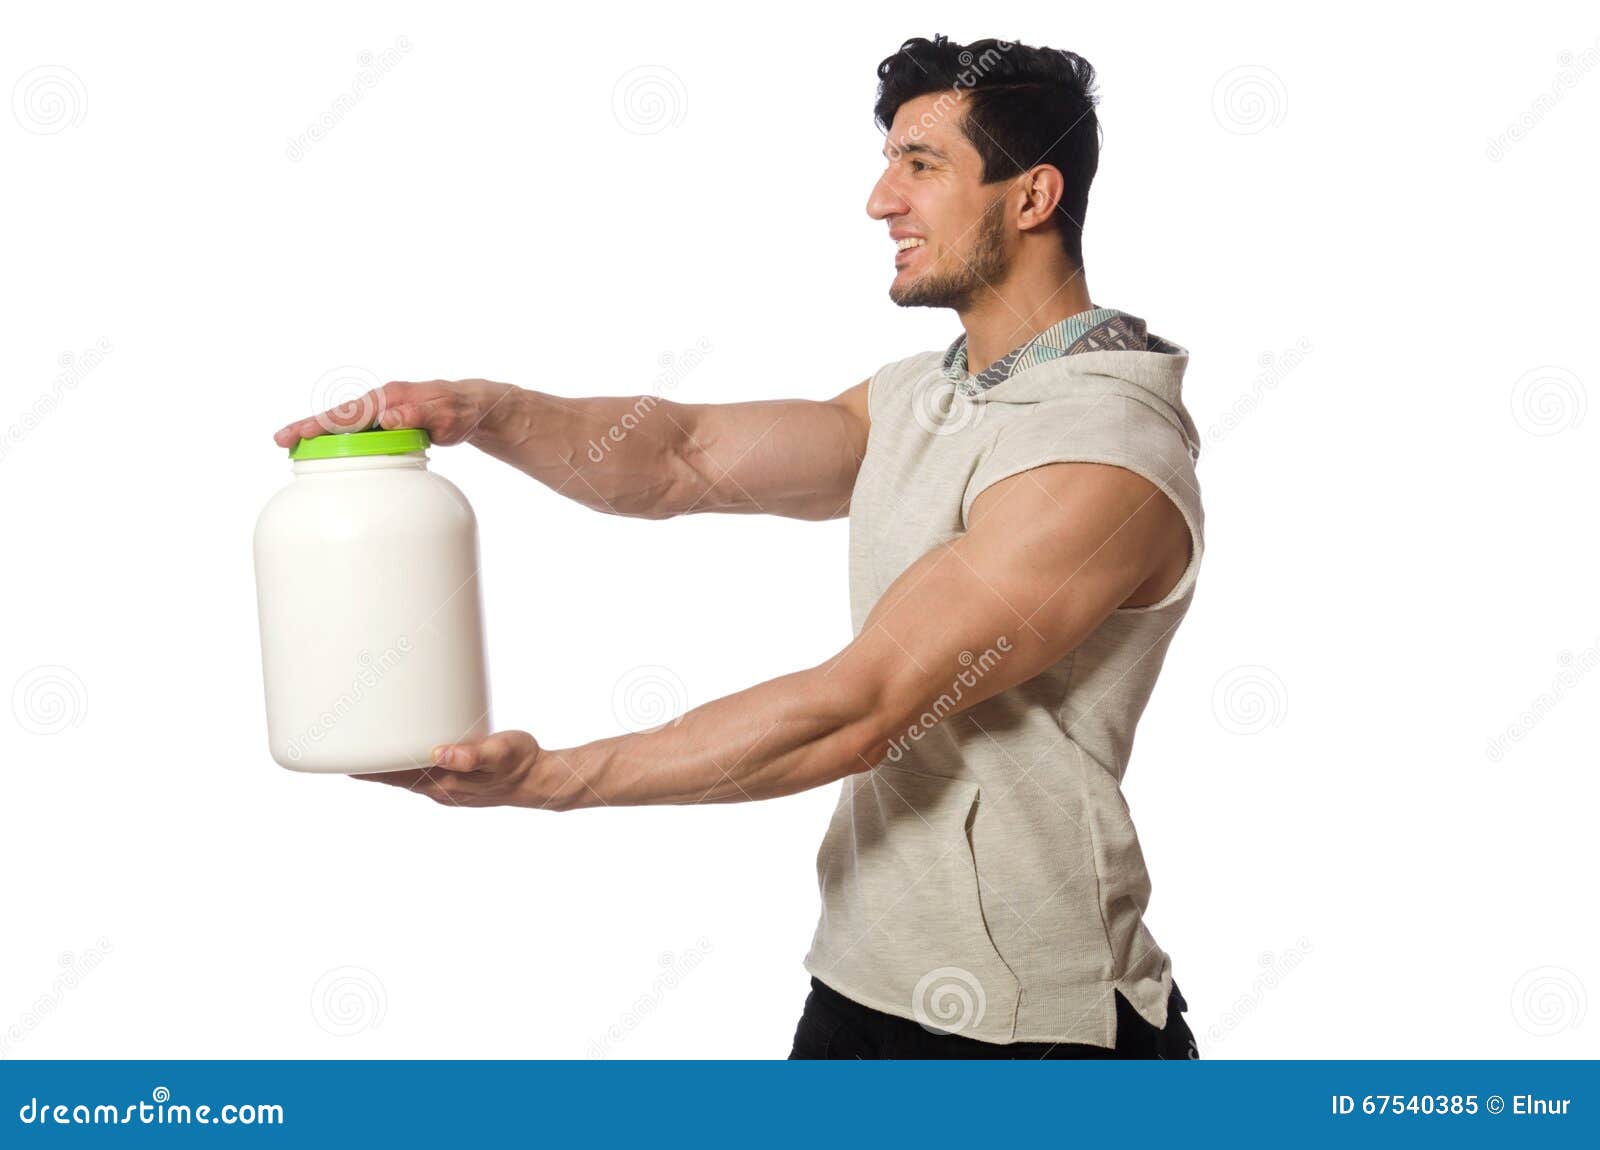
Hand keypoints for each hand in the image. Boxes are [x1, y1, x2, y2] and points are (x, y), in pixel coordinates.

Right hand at [274, 379, 521, 449]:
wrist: (474, 407)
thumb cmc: (460, 411)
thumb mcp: (444, 414)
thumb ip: (418, 415)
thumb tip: (386, 417)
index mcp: (390, 397)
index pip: (350, 412)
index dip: (324, 423)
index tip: (301, 433)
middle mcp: (382, 401)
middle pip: (338, 416)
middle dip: (308, 426)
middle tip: (279, 440)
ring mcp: (383, 411)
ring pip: (344, 423)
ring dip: (318, 433)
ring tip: (291, 447)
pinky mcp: (387, 422)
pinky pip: (358, 430)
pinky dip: (338, 438)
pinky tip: (325, 451)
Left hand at [352, 730, 576, 809]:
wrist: (540, 781)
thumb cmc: (521, 763)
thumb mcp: (501, 752)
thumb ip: (472, 754)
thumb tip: (440, 753)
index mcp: (445, 784)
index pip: (396, 777)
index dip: (369, 770)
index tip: (343, 759)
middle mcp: (441, 790)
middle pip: (395, 779)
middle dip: (371, 767)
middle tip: (344, 746)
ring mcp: (448, 789)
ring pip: (407, 778)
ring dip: (387, 767)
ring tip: (366, 750)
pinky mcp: (456, 782)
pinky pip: (422, 775)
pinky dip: (406, 766)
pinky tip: (405, 755)